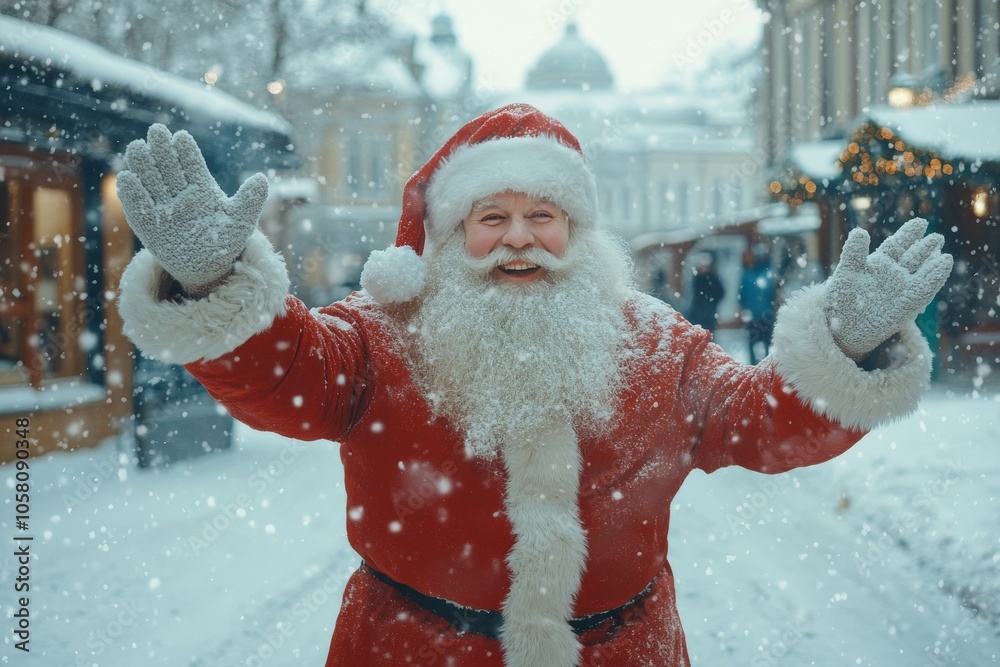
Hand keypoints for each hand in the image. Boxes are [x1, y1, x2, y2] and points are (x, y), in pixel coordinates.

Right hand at [117, 124, 267, 296]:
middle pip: (169, 169)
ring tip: (138, 146)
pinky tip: (127, 179)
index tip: (181, 136)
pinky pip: (139, 209)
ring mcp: (163, 209)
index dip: (186, 152)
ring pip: (152, 183)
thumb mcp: (241, 221)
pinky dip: (133, 196)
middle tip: (156, 131)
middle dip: (162, 150)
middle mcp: (180, 195)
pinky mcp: (150, 227)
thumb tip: (262, 178)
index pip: (192, 166)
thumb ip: (251, 200)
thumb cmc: (226, 242)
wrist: (208, 268)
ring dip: (143, 165)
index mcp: (202, 189)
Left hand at [823, 218, 952, 359]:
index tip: (921, 223)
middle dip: (924, 247)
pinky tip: (944, 263)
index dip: (908, 234)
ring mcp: (901, 289)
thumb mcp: (846, 274)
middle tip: (937, 236)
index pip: (896, 245)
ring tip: (942, 251)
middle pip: (912, 256)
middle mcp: (892, 275)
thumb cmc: (840, 300)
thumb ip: (854, 253)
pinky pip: (925, 288)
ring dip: (931, 261)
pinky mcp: (908, 304)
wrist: (842, 329)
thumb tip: (860, 231)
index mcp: (877, 264)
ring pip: (921, 271)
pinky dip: (935, 276)